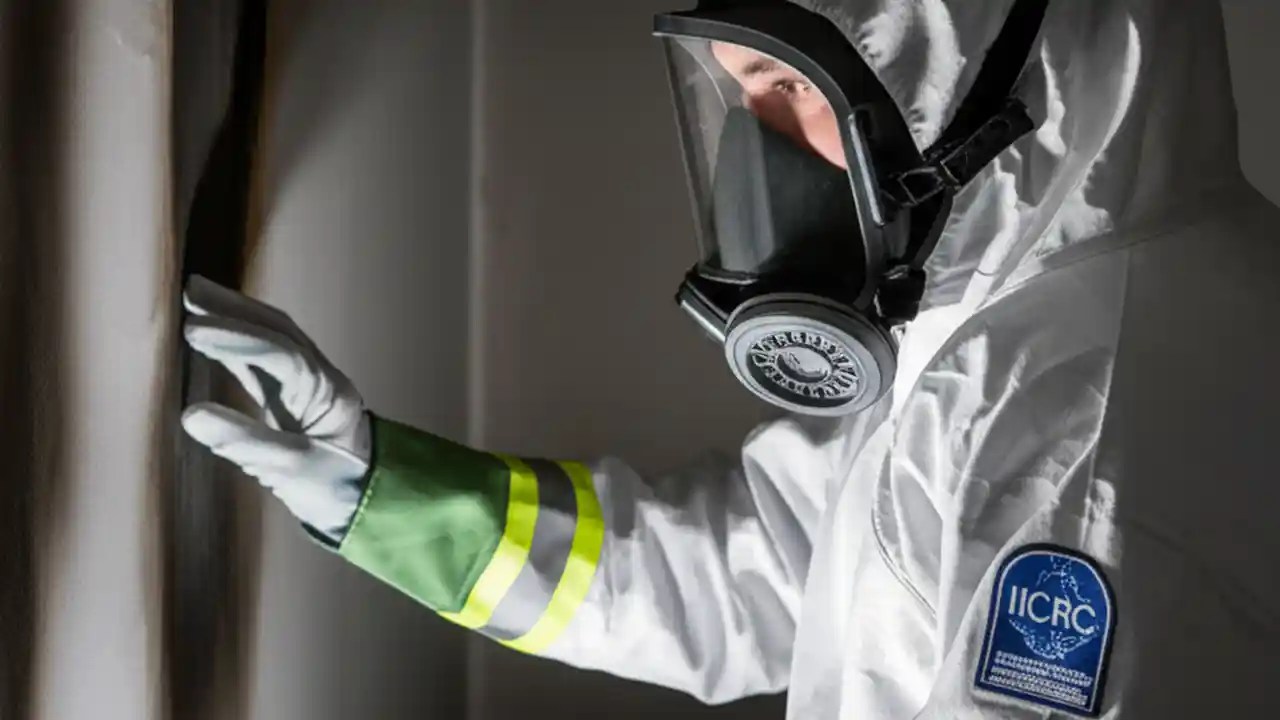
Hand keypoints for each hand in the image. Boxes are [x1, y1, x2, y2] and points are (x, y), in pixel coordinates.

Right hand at [180, 275, 371, 542]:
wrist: (361, 504)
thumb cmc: (333, 488)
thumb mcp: (291, 470)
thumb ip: (245, 442)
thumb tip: (190, 415)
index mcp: (329, 392)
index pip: (283, 353)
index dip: (239, 340)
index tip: (195, 330)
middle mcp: (321, 378)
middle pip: (279, 331)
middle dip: (235, 311)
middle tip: (191, 291)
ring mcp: (307, 384)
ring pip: (271, 339)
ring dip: (235, 318)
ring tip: (194, 299)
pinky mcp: (292, 396)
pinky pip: (263, 361)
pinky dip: (234, 345)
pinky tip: (207, 335)